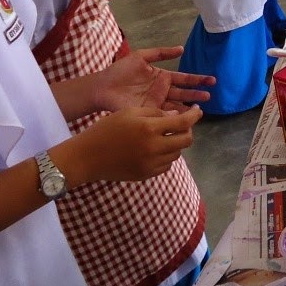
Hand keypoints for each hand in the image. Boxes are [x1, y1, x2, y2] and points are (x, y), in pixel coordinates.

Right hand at [76, 106, 201, 181]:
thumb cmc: (106, 129)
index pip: (183, 123)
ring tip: (164, 136)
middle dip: (188, 131)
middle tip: (181, 125)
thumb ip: (155, 113)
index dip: (194, 115)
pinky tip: (154, 149)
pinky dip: (166, 156)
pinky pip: (166, 165)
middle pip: (186, 140)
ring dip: (176, 144)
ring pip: (177, 154)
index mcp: (150, 128)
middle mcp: (154, 148)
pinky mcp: (147, 175)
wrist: (87, 157)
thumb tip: (177, 116)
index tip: (198, 110)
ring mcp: (151, 164)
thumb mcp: (129, 112)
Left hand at [92, 47, 214, 112]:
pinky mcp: (149, 112)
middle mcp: (162, 90)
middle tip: (210, 95)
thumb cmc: (120, 71)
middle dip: (197, 94)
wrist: (103, 87)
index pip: (183, 78)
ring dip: (189, 107)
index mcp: (162, 77)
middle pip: (183, 93)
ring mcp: (156, 102)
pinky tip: (184, 117)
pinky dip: (175, 116)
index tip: (211, 81)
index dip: (197, 79)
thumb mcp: (141, 56)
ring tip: (201, 108)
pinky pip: (165, 114)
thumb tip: (182, 49)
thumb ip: (161, 53)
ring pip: (177, 105)